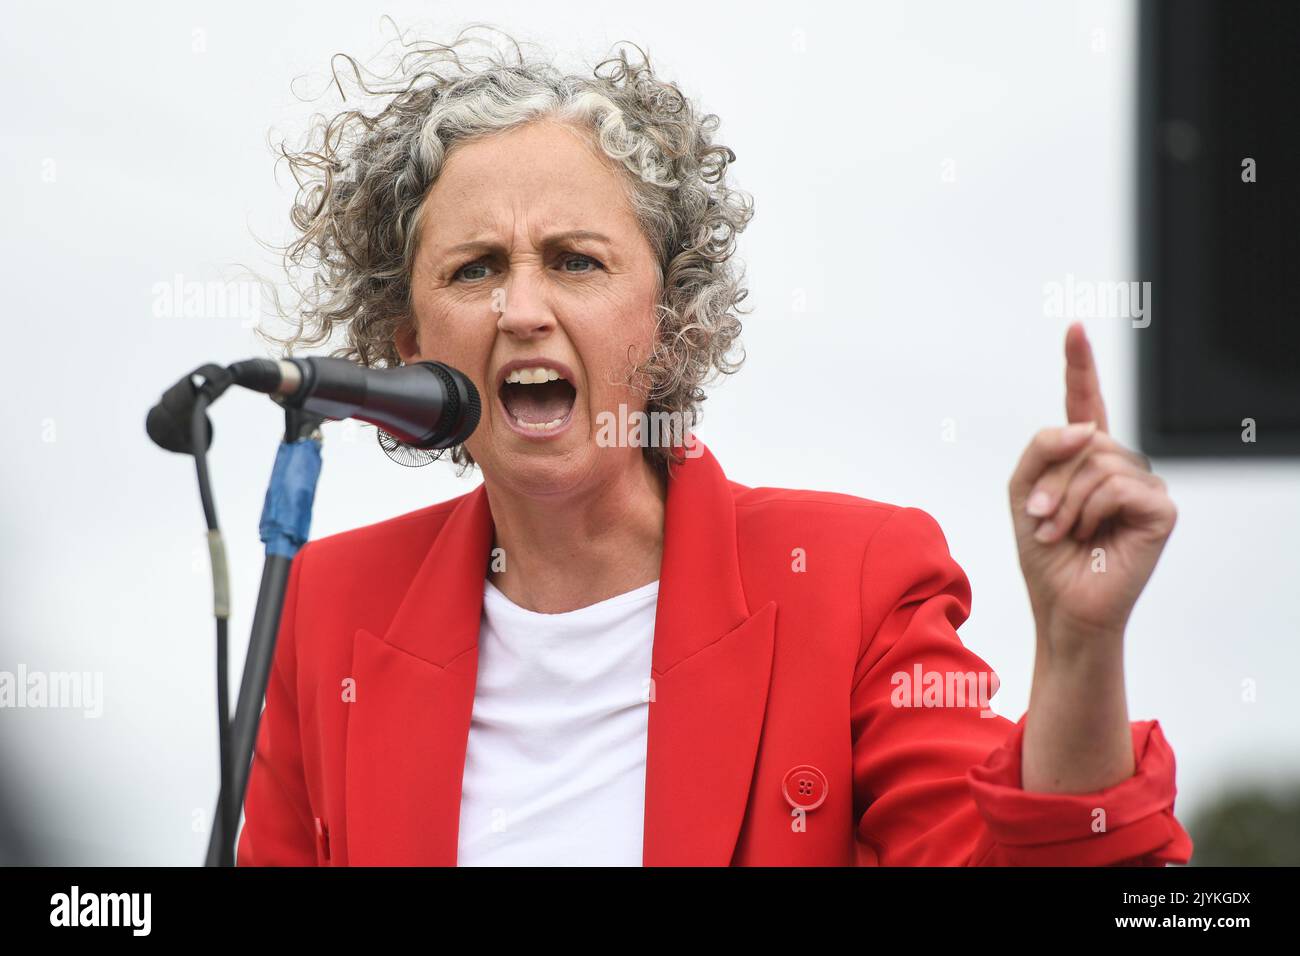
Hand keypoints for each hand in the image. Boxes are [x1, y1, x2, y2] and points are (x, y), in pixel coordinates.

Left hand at [1009, 322, 1177, 650]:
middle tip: (1042, 519)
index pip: (1086, 402)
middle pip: (1081, 437)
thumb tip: (1088, 430)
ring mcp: (1143, 485)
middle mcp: (1119, 464)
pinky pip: (1118, 485)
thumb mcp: (1023, 491)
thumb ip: (1042, 447)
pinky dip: (1091, 510)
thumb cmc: (1045, 553)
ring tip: (1061, 532)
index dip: (1080, 364)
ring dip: (1065, 501)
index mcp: (1085, 457)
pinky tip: (1088, 536)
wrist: (1061, 604)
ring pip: (1097, 459)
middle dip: (1050, 480)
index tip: (1074, 328)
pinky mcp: (1160, 508)